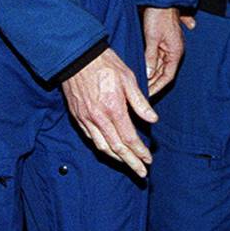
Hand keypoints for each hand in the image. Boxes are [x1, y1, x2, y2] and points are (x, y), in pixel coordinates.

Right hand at [61, 49, 155, 177]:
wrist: (77, 57)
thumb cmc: (105, 64)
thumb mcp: (128, 78)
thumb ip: (140, 102)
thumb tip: (153, 120)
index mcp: (113, 108)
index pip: (130, 138)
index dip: (140, 152)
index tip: (148, 160)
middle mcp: (99, 118)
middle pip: (117, 148)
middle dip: (131, 162)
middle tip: (141, 174)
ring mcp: (86, 119)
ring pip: (102, 146)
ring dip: (116, 159)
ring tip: (127, 164)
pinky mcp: (78, 117)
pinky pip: (91, 138)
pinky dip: (102, 147)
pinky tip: (109, 150)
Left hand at [142, 5, 185, 95]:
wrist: (160, 0)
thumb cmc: (159, 16)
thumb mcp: (152, 38)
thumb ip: (151, 57)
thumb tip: (148, 74)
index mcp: (175, 52)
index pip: (168, 77)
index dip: (158, 87)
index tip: (148, 95)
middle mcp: (174, 52)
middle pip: (164, 73)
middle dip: (153, 83)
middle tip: (140, 92)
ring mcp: (168, 47)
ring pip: (159, 66)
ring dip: (151, 75)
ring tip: (139, 84)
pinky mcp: (162, 42)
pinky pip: (157, 58)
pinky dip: (150, 66)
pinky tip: (142, 70)